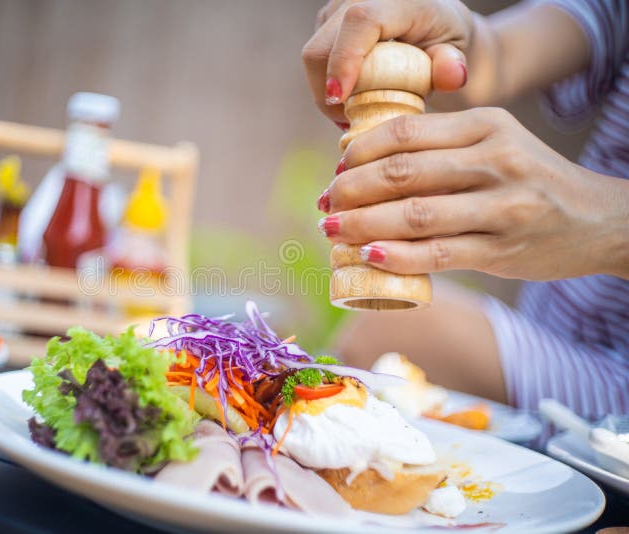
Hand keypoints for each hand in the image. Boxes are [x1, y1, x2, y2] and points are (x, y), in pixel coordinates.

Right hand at [304, 0, 472, 126]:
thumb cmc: (445, 39)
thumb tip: (454, 76)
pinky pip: (315, 58)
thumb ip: (453, 64)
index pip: (360, 21)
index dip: (344, 61)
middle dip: (326, 90)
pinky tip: (349, 97)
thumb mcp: (457, 50)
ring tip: (352, 111)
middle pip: (321, 46)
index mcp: (398, 0)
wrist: (433, 25)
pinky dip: (326, 83)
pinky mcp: (327, 20)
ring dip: (326, 90)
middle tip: (348, 121)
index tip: (341, 98)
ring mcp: (338, 6)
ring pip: (313, 56)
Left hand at [317, 108, 628, 279]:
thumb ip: (442, 147)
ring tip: (334, 232)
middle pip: (402, 173)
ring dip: (363, 225)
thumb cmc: (529, 182)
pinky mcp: (502, 249)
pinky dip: (398, 256)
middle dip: (351, 190)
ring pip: (414, 215)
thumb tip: (364, 163)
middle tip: (326, 206)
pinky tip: (369, 256)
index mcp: (486, 126)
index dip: (359, 152)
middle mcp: (495, 160)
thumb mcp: (496, 144)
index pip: (405, 133)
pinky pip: (438, 253)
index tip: (335, 169)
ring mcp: (501, 207)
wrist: (598, 220)